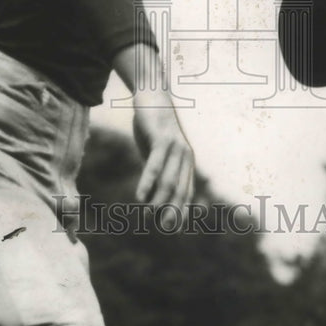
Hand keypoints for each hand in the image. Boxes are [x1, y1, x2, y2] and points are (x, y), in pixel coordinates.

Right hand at [132, 89, 194, 228]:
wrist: (151, 96)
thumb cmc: (152, 126)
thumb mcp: (156, 150)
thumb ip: (158, 170)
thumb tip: (152, 193)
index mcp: (186, 160)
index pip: (186, 192)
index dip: (181, 211)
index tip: (173, 229)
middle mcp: (185, 155)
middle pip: (180, 189)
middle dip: (172, 211)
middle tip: (162, 228)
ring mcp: (175, 147)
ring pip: (168, 180)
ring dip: (158, 200)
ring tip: (147, 216)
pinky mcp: (162, 139)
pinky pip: (155, 165)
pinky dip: (147, 182)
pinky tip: (139, 196)